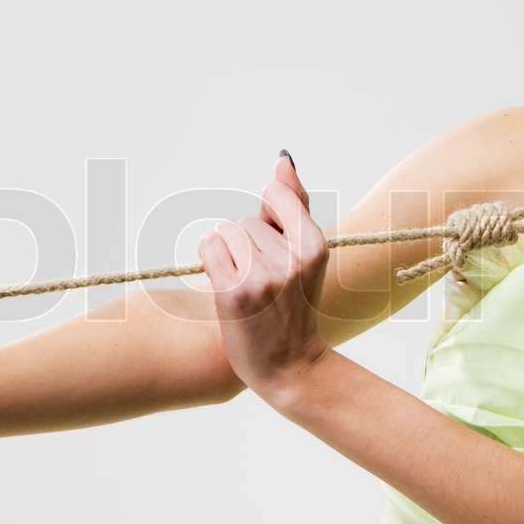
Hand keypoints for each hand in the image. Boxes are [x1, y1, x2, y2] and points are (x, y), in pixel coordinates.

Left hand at [197, 151, 332, 402]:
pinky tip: (227, 285)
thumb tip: (281, 158)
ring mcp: (262, 276)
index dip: (268, 218)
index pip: (274, 194)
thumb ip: (294, 204)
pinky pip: (208, 248)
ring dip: (227, 253)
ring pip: (225, 232)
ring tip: (247, 284)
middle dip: (246, 243)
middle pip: (245, 219)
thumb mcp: (307, 253)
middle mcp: (291, 258)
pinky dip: (211, 262)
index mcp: (315, 245)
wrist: (289, 364)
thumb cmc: (296, 304)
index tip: (276, 249)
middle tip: (265, 280)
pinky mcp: (234, 292)